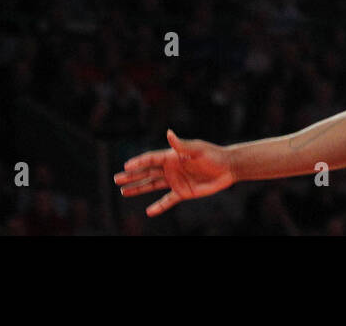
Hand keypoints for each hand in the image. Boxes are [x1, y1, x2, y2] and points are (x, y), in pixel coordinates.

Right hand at [114, 129, 235, 216]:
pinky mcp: (183, 192)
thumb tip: (169, 133)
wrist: (228, 167)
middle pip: (147, 172)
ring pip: (152, 185)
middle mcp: (171, 168)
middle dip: (132, 176)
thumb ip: (182, 145)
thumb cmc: (214, 155)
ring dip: (138, 188)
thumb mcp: (198, 149)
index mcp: (172, 156)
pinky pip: (168, 201)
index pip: (151, 159)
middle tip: (116, 179)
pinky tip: (149, 212)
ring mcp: (176, 181)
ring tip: (123, 191)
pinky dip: (159, 206)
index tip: (125, 166)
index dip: (138, 163)